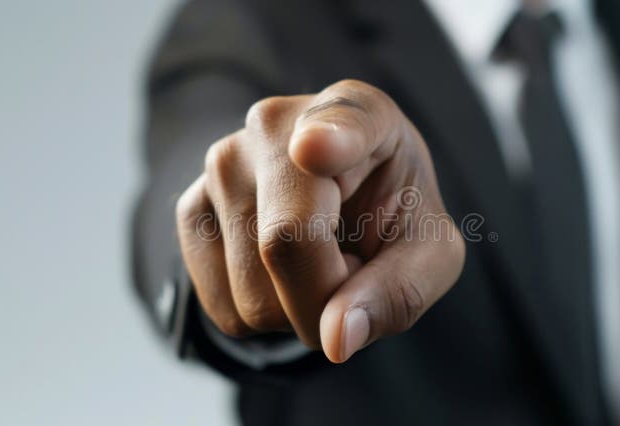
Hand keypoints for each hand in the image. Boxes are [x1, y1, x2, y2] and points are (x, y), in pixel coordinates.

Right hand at [175, 79, 464, 362]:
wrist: (342, 204)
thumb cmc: (391, 216)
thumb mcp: (429, 253)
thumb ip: (401, 290)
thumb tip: (335, 338)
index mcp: (358, 112)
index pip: (343, 121)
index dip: (331, 137)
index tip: (315, 149)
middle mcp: (276, 125)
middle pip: (287, 242)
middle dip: (327, 300)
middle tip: (353, 273)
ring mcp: (223, 164)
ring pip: (252, 295)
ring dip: (297, 311)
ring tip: (318, 260)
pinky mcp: (190, 207)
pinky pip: (223, 309)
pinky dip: (263, 317)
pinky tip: (280, 272)